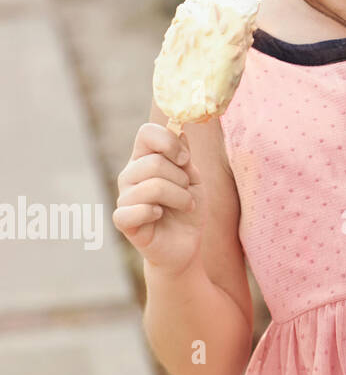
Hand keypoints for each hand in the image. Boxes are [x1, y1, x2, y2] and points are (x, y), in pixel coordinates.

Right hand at [114, 122, 205, 274]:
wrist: (186, 244)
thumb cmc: (187, 207)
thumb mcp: (193, 178)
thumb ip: (184, 156)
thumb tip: (179, 129)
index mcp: (145, 159)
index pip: (146, 133)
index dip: (168, 141)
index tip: (185, 159)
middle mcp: (130, 175)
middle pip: (153, 162)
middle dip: (181, 178)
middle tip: (187, 191)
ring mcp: (124, 198)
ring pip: (153, 186)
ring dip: (180, 197)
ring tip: (185, 206)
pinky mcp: (123, 221)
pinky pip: (135, 210)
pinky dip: (155, 212)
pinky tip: (160, 216)